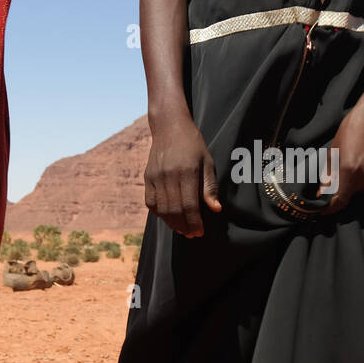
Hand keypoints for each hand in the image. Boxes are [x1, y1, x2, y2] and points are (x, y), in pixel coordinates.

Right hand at [144, 115, 220, 237]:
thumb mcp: (207, 162)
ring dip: (172, 223)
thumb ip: (210, 187)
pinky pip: (150, 202)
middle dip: (184, 226)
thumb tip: (216, 209)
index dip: (195, 222)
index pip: (189, 205)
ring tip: (182, 230)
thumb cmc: (193, 145)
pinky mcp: (147, 177)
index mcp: (187, 171)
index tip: (200, 232)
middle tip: (192, 235)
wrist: (169, 127)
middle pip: (175, 210)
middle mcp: (169, 175)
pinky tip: (168, 217)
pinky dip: (159, 213)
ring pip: (162, 209)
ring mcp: (156, 176)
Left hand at [319, 89, 363, 212]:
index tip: (324, 209)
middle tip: (338, 176)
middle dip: (342, 188)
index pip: (339, 200)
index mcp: (347, 170)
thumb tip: (322, 192)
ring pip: (361, 187)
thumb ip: (328, 175)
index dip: (331, 207)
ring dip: (354, 181)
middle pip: (350, 193)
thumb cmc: (349, 131)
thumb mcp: (333, 152)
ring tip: (354, 162)